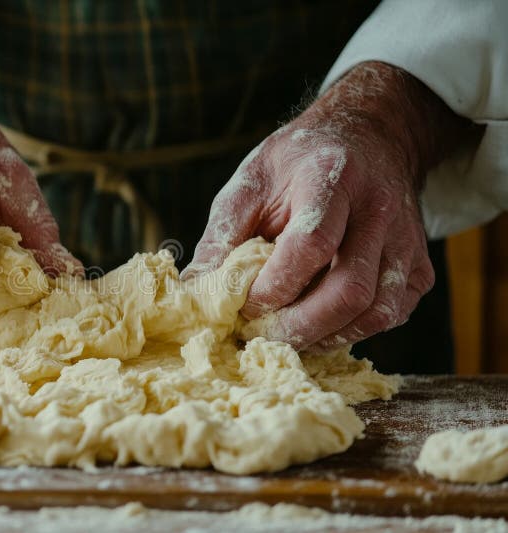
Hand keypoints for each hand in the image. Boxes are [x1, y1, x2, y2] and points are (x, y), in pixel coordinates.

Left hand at [185, 62, 475, 349]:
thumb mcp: (250, 182)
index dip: (275, 286)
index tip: (244, 306)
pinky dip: (352, 331)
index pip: (310, 244)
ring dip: (326, 336)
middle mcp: (378, 208)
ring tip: (287, 337)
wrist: (368, 137)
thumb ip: (222, 236)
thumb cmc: (298, 163)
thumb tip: (195, 292)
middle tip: (261, 337)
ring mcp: (406, 239)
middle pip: (349, 288)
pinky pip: (391, 314)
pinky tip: (320, 326)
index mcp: (330, 177)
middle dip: (299, 326)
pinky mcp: (419, 266)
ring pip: (376, 310)